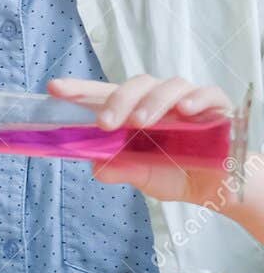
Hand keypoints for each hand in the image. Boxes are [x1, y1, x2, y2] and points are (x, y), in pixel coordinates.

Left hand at [48, 75, 239, 207]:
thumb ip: (121, 170)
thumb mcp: (143, 176)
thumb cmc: (174, 173)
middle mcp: (157, 99)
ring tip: (141, 123)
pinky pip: (209, 94)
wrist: (215, 187)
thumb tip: (96, 167)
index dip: (79, 89)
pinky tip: (186, 112)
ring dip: (152, 102)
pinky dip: (196, 99)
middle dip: (118, 100)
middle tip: (105, 123)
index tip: (54, 88)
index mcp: (133, 111)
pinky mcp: (217, 106)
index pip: (104, 94)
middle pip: (136, 85)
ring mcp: (188, 100)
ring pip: (169, 86)